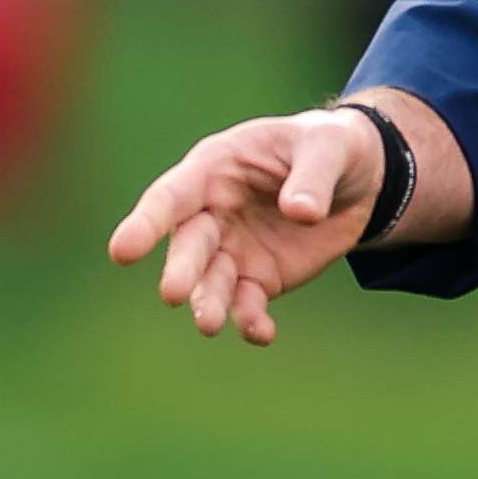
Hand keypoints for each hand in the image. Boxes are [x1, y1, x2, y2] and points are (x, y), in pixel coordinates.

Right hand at [106, 109, 383, 345]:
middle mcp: (213, 213)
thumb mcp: (330, 146)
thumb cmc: (329, 147)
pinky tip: (262, 333)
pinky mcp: (258, 278)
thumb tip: (302, 213)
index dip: (146, 223)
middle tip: (173, 294)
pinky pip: (247, 303)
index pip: (172, 196)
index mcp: (215, 168)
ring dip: (208, 304)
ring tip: (209, 325)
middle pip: (188, 245)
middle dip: (180, 270)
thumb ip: (313, 176)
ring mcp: (232, 249)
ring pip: (210, 282)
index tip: (122, 251)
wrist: (355, 179)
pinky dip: (251, 321)